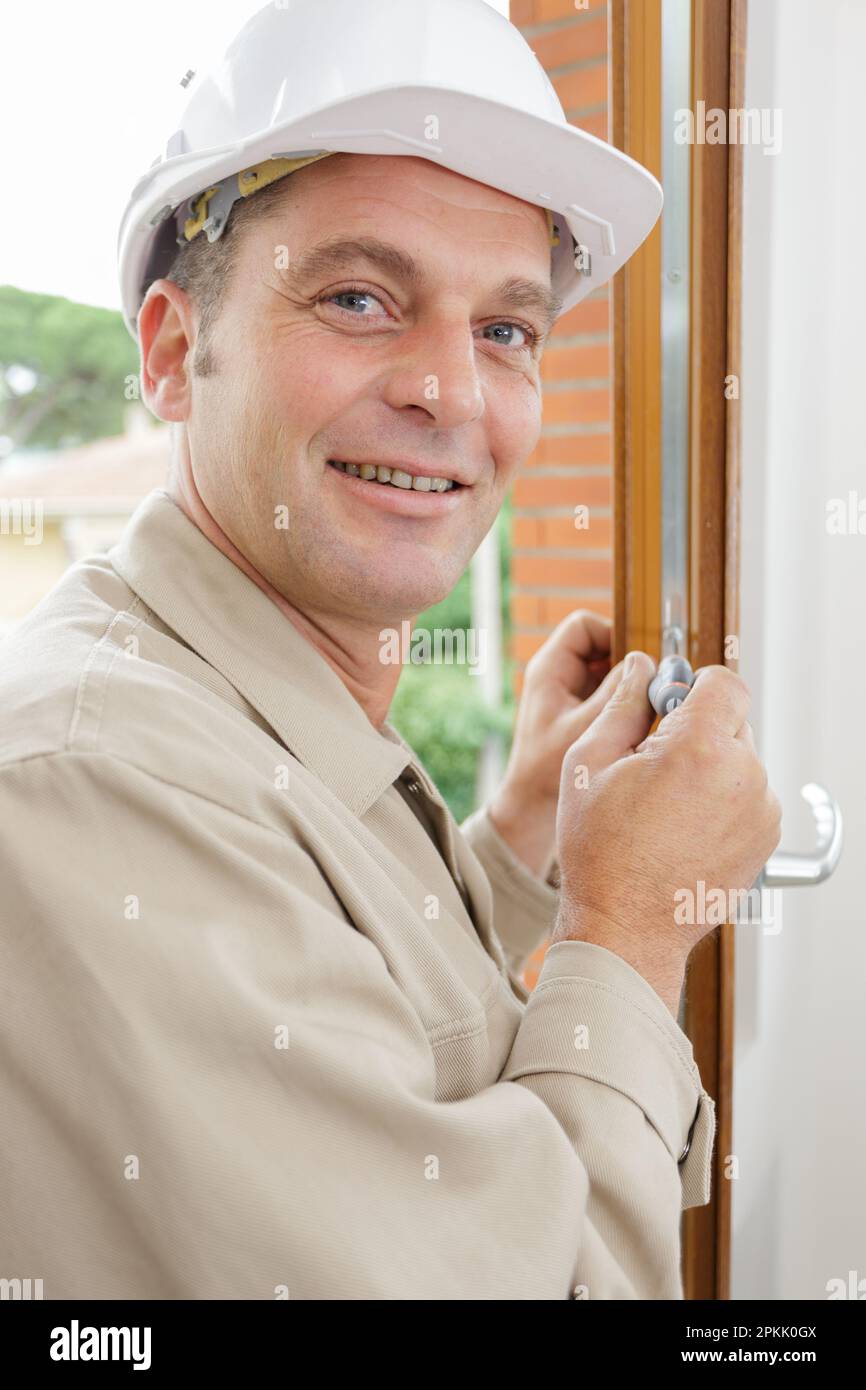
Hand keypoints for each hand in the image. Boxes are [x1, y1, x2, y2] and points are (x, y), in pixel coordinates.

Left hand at [488, 611, 626, 877]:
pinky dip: (628, 703)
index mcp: (550, 670)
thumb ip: (615, 695)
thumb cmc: (546, 773)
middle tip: (655, 685)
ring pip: (610, 671)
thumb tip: (647, 665)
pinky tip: (643, 725)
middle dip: (629, 663)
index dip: (614, 634)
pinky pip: (611, 695)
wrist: (530, 811)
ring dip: (631, 685)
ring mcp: (571, 695)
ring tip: (651, 708)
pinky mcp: (582, 715)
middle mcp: (559, 676)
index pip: (585, 626)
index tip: (640, 662)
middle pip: (603, 646)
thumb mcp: (586, 730)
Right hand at [552, 655, 782, 1013]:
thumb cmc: (601, 852)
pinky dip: (721, 800)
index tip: (672, 701)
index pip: (724, 682)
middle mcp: (743, 775)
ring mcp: (760, 810)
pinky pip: (746, 795)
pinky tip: (682, 827)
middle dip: (697, 731)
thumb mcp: (588, 764)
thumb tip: (641, 669)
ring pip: (739, 760)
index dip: (695, 684)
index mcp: (700, 748)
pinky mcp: (764, 837)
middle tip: (653, 764)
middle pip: (731, 722)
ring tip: (665, 805)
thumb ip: (622, 705)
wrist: (627, 926)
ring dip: (709, 767)